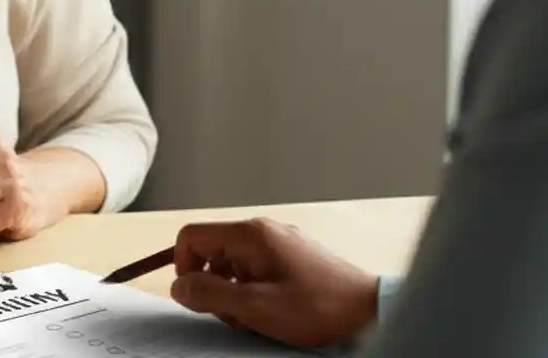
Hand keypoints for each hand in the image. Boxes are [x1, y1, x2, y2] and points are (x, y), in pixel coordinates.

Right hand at [171, 219, 378, 347]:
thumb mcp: (255, 307)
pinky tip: (274, 311)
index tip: (196, 298)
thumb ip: (210, 295)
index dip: (183, 267)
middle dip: (214, 287)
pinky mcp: (293, 256)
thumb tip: (177, 287)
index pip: (191, 236)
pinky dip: (254, 291)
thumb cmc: (317, 308)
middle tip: (237, 315)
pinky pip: (256, 269)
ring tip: (259, 317)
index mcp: (249, 234)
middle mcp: (262, 230)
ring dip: (235, 293)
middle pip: (212, 252)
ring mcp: (279, 242)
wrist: (370, 311)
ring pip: (234, 264)